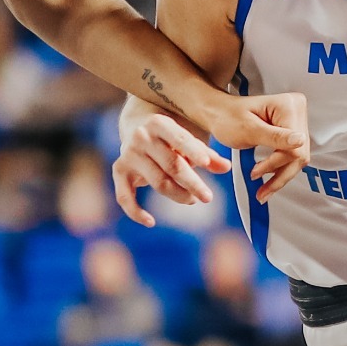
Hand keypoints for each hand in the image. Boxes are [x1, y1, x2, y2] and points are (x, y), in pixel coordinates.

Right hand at [110, 110, 227, 228]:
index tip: (205, 163)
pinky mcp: (119, 170)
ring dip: (178, 195)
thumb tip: (226, 168)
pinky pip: (125, 196)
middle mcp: (141, 137)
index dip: (193, 151)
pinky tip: (150, 222)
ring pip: (157, 182)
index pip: (180, 139)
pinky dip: (136, 212)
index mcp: (159, 123)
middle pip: (171, 165)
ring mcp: (128, 154)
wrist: (135, 127)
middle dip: (192, 183)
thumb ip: (206, 154)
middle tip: (207, 197)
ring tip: (192, 200)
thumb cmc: (170, 136)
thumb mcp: (187, 138)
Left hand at [213, 93, 310, 199]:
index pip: (294, 144)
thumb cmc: (227, 116)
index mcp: (288, 105)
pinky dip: (279, 169)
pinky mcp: (291, 131)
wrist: (218, 113)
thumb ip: (275, 137)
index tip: (257, 172)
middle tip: (263, 190)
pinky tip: (269, 179)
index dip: (276, 162)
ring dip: (280, 176)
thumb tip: (300, 141)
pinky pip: (292, 155)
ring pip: (298, 158)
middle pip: (299, 152)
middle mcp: (296, 110)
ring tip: (264, 189)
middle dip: (280, 174)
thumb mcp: (248, 129)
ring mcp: (296, 120)